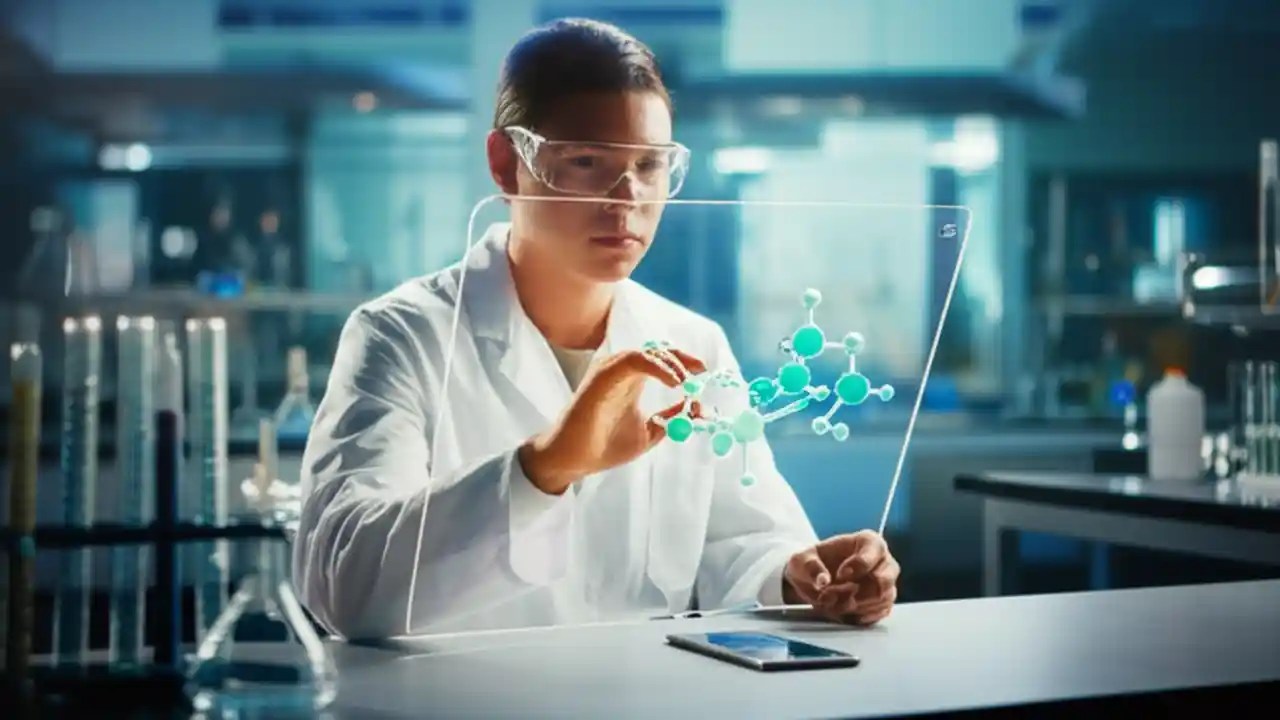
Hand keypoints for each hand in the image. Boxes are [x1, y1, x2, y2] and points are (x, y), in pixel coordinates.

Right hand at [519, 347, 705, 494]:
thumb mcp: (649, 433)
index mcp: (631, 381)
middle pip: (656, 351)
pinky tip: (673, 383)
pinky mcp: (600, 378)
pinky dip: (656, 367)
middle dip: (681, 358)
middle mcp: (620, 372)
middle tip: (701, 370)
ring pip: (644, 352)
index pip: (661, 360)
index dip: (684, 361)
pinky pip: (631, 361)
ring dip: (669, 363)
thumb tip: (698, 409)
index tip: (703, 372)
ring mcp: (609, 372)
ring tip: (685, 380)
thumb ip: (671, 418)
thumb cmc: (604, 446)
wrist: (574, 460)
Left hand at [782, 531, 899, 624]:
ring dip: (855, 606)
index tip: (840, 575)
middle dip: (857, 593)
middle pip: (884, 580)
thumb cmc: (811, 564)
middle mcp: (883, 561)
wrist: (811, 584)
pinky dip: (860, 615)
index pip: (874, 550)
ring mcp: (886, 583)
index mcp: (867, 541)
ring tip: (832, 604)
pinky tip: (844, 613)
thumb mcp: (801, 561)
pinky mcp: (883, 603)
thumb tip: (823, 580)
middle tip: (833, 595)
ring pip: (881, 599)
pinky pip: (880, 612)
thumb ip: (811, 567)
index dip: (859, 565)